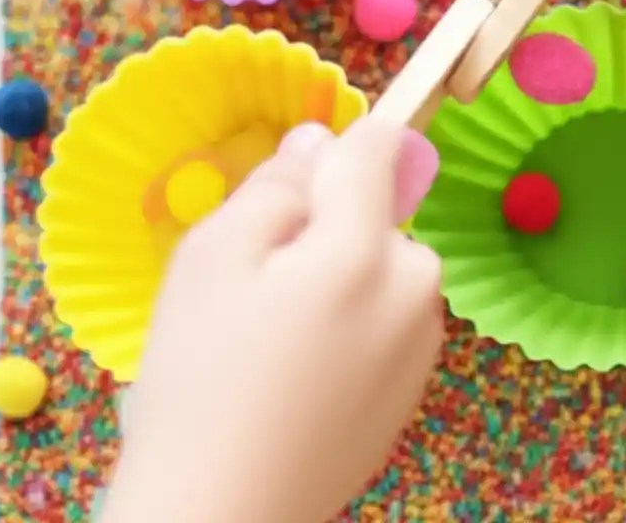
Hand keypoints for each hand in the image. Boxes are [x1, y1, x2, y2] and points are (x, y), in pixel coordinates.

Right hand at [102, 118, 443, 522]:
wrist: (225, 511)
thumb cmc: (202, 379)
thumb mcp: (213, 255)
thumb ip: (277, 185)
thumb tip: (321, 140)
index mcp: (371, 249)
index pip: (379, 147)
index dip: (331, 149)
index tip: (288, 189)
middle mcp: (416, 288)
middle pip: (379, 216)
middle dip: (325, 231)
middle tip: (253, 288)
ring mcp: (422, 344)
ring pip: (380, 271)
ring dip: (337, 281)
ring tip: (269, 341)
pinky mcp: (414, 388)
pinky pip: (383, 322)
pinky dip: (348, 329)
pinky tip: (297, 377)